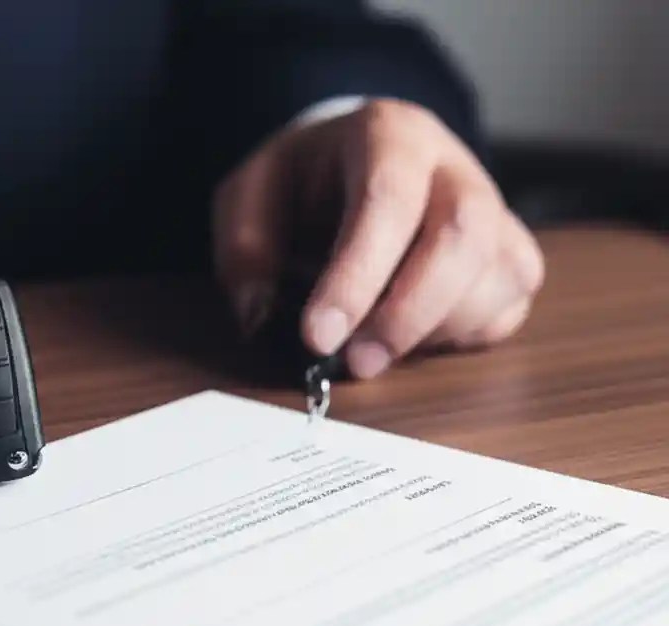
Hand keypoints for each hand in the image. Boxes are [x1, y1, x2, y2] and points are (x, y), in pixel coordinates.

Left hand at [213, 99, 544, 377]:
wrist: (351, 161)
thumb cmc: (301, 182)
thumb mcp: (249, 194)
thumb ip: (245, 246)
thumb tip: (258, 313)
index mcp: (387, 134)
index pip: (386, 200)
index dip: (356, 275)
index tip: (318, 336)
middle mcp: (452, 165)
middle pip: (463, 234)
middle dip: (407, 313)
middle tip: (356, 361)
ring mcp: (494, 208)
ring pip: (498, 273)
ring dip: (436, 329)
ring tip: (376, 347)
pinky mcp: (510, 252)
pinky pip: (511, 301)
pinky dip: (466, 333)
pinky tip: (415, 336)